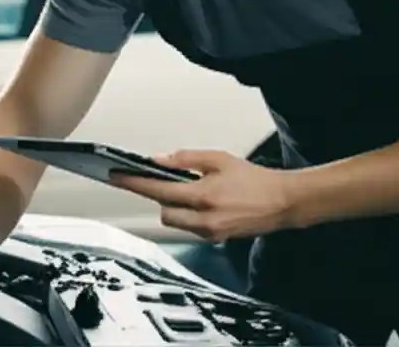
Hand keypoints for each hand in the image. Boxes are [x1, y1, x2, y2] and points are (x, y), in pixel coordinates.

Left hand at [109, 149, 295, 241]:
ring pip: (175, 222)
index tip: (116, 176)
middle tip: (169, 181)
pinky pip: (190, 227)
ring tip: (193, 191)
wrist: (282, 202)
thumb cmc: (253, 179)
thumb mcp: (218, 159)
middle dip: (161, 197)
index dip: (134, 183)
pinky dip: (189, 215)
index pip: (158, 190)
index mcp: (202, 195)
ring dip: (175, 207)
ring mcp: (209, 232)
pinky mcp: (215, 239)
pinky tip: (203, 203)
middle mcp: (203, 219)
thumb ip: (185, 159)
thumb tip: (158, 160)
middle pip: (163, 211)